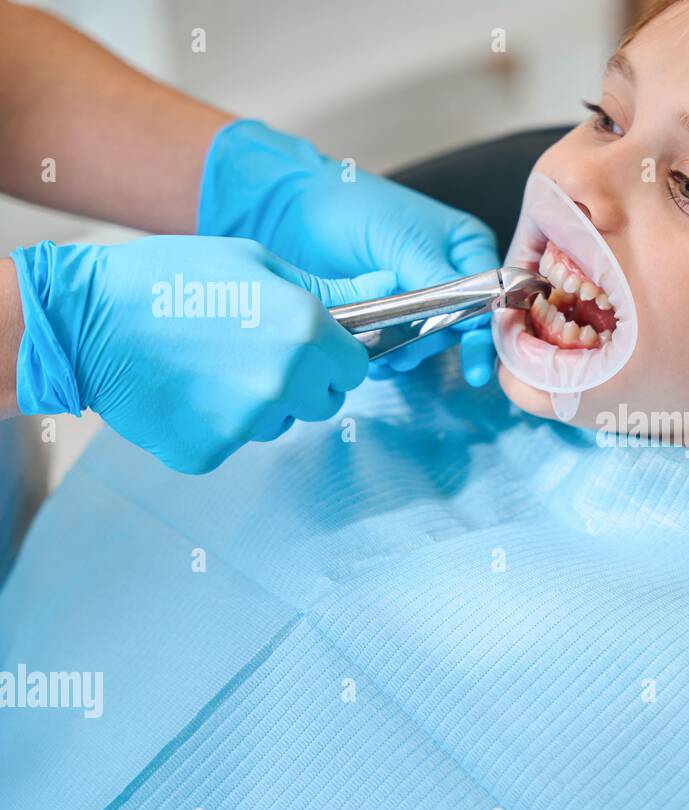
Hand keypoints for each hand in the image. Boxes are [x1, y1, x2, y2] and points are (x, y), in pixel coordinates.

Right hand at [11, 235, 394, 473]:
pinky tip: (186, 390)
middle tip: (251, 352)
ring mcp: (248, 424)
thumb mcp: (255, 263)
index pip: (356, 367)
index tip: (308, 345)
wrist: (84, 320)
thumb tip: (388, 286)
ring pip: (279, 424)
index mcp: (306, 333)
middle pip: (324, 402)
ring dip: (259, 404)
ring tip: (211, 365)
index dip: (334, 355)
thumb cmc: (168, 279)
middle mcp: (286, 384)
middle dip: (303, 383)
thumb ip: (327, 288)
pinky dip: (214, 424)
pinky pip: (233, 442)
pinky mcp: (211, 452)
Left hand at [197, 119, 499, 384]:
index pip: (490, 296)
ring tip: (383, 351)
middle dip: (434, 342)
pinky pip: (400, 346)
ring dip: (409, 352)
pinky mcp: (388, 316)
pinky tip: (372, 353)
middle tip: (408, 348)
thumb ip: (439, 280)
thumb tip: (472, 316)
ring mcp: (417, 297)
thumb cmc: (351, 208)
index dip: (483, 332)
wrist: (290, 210)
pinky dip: (388, 354)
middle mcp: (448, 274)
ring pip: (429, 341)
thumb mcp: (402, 240)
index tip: (476, 367)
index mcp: (465, 247)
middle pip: (460, 326)